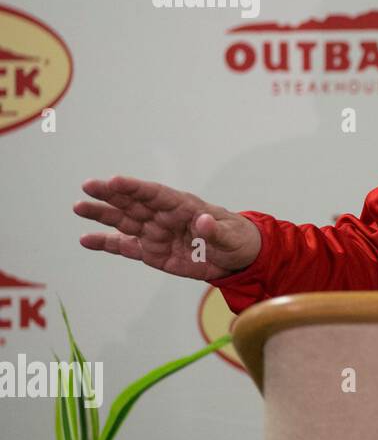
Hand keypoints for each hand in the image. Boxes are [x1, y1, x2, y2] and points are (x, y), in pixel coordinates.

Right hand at [74, 175, 260, 280]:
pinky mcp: (151, 252)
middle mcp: (164, 216)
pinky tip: (85, 239)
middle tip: (89, 186)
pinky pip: (125, 246)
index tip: (115, 180)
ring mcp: (155, 233)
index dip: (135, 187)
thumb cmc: (235, 239)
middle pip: (134, 203)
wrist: (236, 259)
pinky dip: (106, 243)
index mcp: (184, 206)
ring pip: (124, 221)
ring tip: (80, 207)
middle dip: (112, 194)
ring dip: (102, 214)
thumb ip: (216, 230)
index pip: (156, 194)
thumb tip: (203, 221)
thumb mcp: (231, 236)